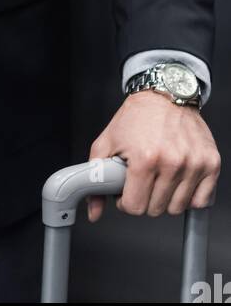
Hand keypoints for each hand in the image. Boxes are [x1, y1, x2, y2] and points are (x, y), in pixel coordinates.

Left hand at [86, 91, 219, 221]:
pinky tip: (178, 180)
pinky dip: (189, 196)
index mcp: (144, 158)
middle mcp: (172, 162)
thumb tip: (94, 212)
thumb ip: (95, 177)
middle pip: (156, 209)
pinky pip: (201, 201)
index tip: (127, 190)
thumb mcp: (107, 142)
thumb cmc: (136, 117)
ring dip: (166, 197)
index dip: (126, 201)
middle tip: (143, 178)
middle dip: (145, 197)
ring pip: (177, 208)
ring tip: (159, 176)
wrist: (165, 93)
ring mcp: (194, 164)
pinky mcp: (211, 164)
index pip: (135, 207)